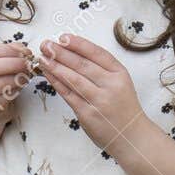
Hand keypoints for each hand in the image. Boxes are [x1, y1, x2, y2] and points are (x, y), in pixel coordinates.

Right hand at [0, 42, 37, 123]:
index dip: (6, 49)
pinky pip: (3, 98)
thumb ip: (9, 52)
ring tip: (25, 77)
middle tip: (26, 64)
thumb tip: (23, 50)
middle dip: (12, 64)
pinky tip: (18, 88)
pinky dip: (15, 92)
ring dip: (16, 79)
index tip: (22, 52)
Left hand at [37, 34, 147, 150]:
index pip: (97, 54)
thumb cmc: (122, 107)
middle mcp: (111, 86)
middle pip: (83, 64)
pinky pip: (69, 95)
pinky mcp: (87, 114)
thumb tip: (71, 52)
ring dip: (55, 66)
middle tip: (46, 45)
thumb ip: (101, 70)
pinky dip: (56, 82)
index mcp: (120, 74)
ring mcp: (99, 101)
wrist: (132, 137)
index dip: (79, 44)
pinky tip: (48, 74)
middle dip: (61, 53)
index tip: (63, 37)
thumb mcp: (120, 83)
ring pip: (73, 79)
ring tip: (42, 57)